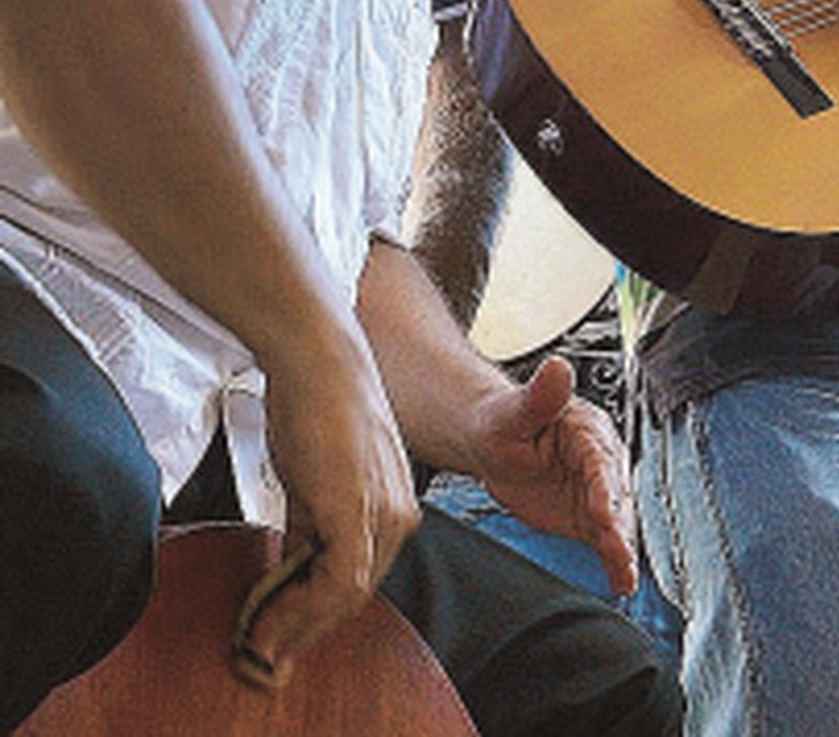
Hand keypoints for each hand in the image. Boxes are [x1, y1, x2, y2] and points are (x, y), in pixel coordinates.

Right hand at [239, 336, 420, 688]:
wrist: (320, 362)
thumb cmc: (315, 409)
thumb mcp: (312, 483)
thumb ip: (308, 530)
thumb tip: (291, 570)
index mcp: (392, 510)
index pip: (358, 579)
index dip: (317, 614)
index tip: (280, 637)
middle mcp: (399, 516)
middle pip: (355, 595)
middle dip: (305, 630)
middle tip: (264, 655)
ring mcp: (383, 514)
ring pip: (347, 595)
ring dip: (298, 627)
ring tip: (259, 645)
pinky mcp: (358, 511)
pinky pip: (338, 581)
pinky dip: (303, 608)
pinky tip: (270, 620)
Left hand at [460, 357, 638, 595]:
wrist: (495, 445)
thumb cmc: (503, 423)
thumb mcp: (513, 411)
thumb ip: (538, 395)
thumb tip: (558, 367)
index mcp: (588, 431)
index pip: (600, 460)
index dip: (603, 486)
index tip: (603, 509)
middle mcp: (602, 462)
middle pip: (616, 495)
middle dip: (618, 523)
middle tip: (618, 548)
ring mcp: (598, 492)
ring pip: (617, 521)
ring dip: (621, 547)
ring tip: (625, 574)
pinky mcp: (590, 517)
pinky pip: (607, 541)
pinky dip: (616, 562)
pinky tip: (622, 584)